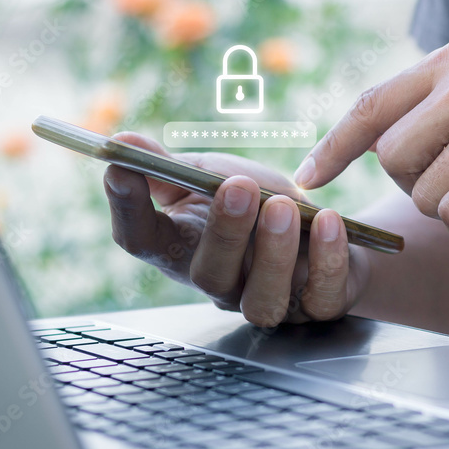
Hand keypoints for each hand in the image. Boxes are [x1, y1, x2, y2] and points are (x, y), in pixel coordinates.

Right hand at [103, 133, 369, 326]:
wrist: (327, 227)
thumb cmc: (258, 201)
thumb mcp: (213, 174)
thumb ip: (169, 164)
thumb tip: (120, 142)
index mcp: (184, 248)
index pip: (140, 240)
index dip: (126, 208)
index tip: (121, 168)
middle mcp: (222, 284)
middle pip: (208, 274)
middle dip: (223, 231)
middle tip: (237, 186)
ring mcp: (269, 301)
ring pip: (262, 299)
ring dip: (273, 252)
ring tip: (282, 205)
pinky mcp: (318, 305)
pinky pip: (320, 296)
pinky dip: (327, 258)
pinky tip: (329, 221)